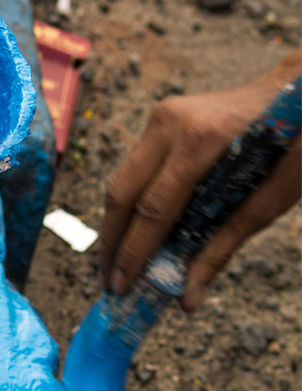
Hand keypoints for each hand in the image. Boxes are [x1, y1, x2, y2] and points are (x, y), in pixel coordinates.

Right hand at [98, 49, 301, 310]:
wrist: (300, 90)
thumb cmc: (294, 147)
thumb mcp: (266, 203)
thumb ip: (220, 249)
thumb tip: (186, 300)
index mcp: (201, 144)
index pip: (153, 210)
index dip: (134, 254)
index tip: (121, 288)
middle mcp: (171, 125)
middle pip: (123, 194)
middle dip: (111, 244)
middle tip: (108, 283)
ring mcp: (162, 117)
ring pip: (122, 181)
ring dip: (115, 226)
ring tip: (115, 264)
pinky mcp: (161, 118)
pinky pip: (136, 169)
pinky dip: (131, 204)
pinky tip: (132, 231)